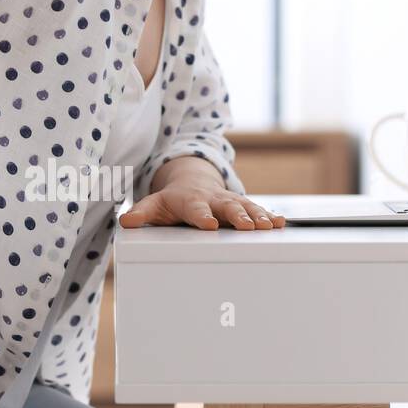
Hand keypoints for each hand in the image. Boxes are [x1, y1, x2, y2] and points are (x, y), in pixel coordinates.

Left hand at [118, 181, 285, 230]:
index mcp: (191, 201)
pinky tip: (281, 223)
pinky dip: (269, 216)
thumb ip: (142, 213)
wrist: (192, 180)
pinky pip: (257, 210)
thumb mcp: (155, 205)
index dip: (202, 217)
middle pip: (227, 208)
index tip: (209, 225)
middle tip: (248, 227)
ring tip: (269, 226)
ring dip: (258, 217)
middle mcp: (213, 200)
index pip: (196, 210)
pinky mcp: (242, 206)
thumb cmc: (173, 199)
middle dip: (238, 217)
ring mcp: (229, 202)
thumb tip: (126, 221)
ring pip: (246, 208)